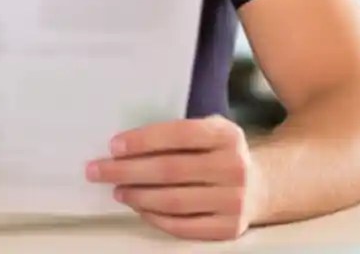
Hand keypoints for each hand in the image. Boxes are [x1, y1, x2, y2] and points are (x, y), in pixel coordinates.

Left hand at [86, 115, 260, 240]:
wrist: (261, 185)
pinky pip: (182, 226)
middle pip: (169, 170)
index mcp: (227, 135)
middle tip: (98, 170)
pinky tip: (139, 208)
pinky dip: (155, 217)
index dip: (143, 140)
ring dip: (137, 196)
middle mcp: (234, 167)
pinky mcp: (228, 228)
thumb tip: (124, 146)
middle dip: (127, 170)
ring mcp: (234, 201)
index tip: (113, 145)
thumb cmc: (220, 154)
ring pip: (173, 201)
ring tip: (116, 190)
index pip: (179, 134)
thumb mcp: (210, 132)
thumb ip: (178, 134)